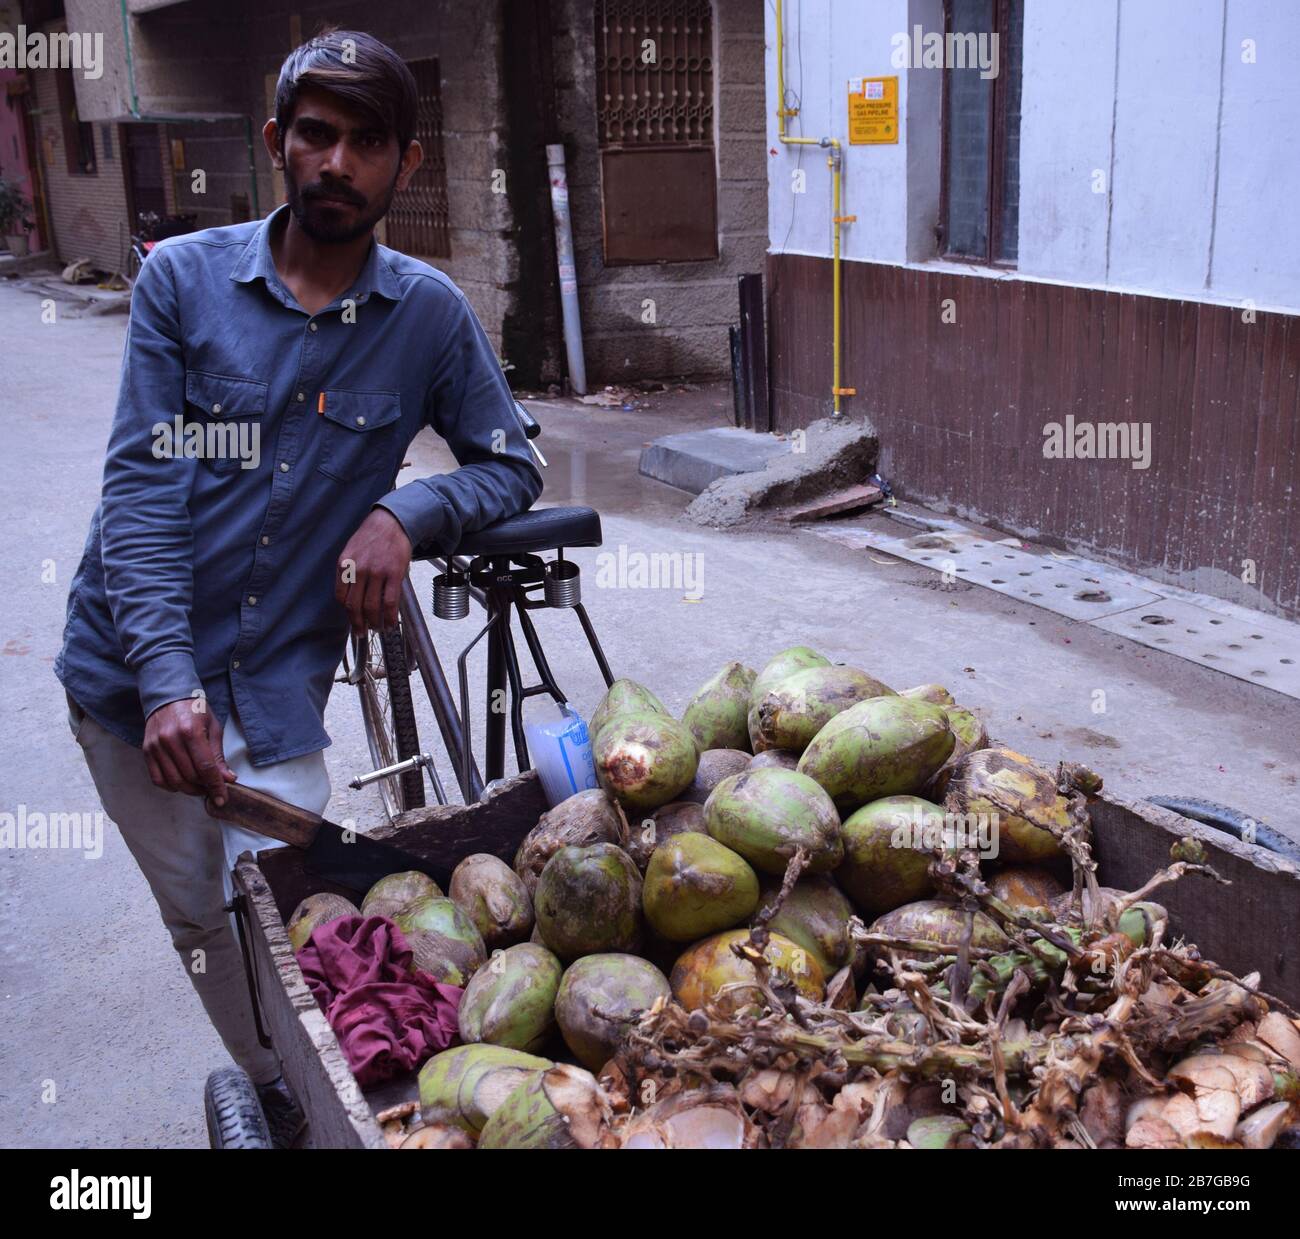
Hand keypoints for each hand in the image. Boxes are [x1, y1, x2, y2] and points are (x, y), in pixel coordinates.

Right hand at [143, 699, 236, 803]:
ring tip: (200, 787)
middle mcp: (170, 740)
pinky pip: (157, 778)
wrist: (168, 696)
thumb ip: (218, 755)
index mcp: (190, 731)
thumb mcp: (213, 728)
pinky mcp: (146, 751)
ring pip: (174, 780)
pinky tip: (182, 783)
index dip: (216, 786)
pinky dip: (171, 786)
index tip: (222, 798)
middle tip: (213, 789)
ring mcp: (155, 746)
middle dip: (204, 788)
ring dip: (189, 789)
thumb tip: (228, 779)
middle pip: (190, 776)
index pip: (205, 767)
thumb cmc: (195, 711)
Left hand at [336, 507, 411, 637]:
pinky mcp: (394, 574)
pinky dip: (390, 616)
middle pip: (355, 605)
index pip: (341, 596)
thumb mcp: (351, 551)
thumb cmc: (371, 536)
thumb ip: (349, 571)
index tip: (352, 619)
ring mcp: (377, 572)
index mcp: (344, 564)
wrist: (391, 522)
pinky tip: (391, 622)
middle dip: (358, 623)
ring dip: (374, 622)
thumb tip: (350, 595)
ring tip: (377, 628)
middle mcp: (358, 569)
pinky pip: (390, 601)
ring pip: (372, 606)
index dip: (347, 612)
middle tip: (361, 632)